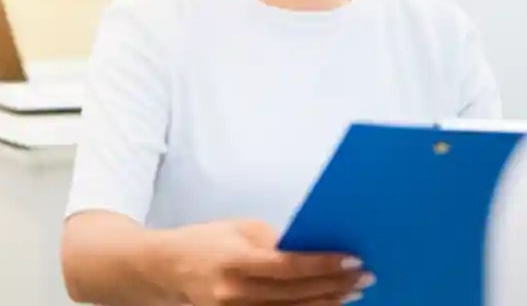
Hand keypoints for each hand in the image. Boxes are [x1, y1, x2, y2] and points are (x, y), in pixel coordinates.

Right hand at [161, 220, 373, 304]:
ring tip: (351, 293)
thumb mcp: (238, 229)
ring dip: (325, 305)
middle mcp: (232, 293)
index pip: (289, 266)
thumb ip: (273, 241)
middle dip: (334, 286)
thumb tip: (313, 247)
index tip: (353, 260)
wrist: (162, 269)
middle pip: (295, 295)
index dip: (324, 265)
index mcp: (234, 260)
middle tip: (363, 277)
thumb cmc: (204, 242)